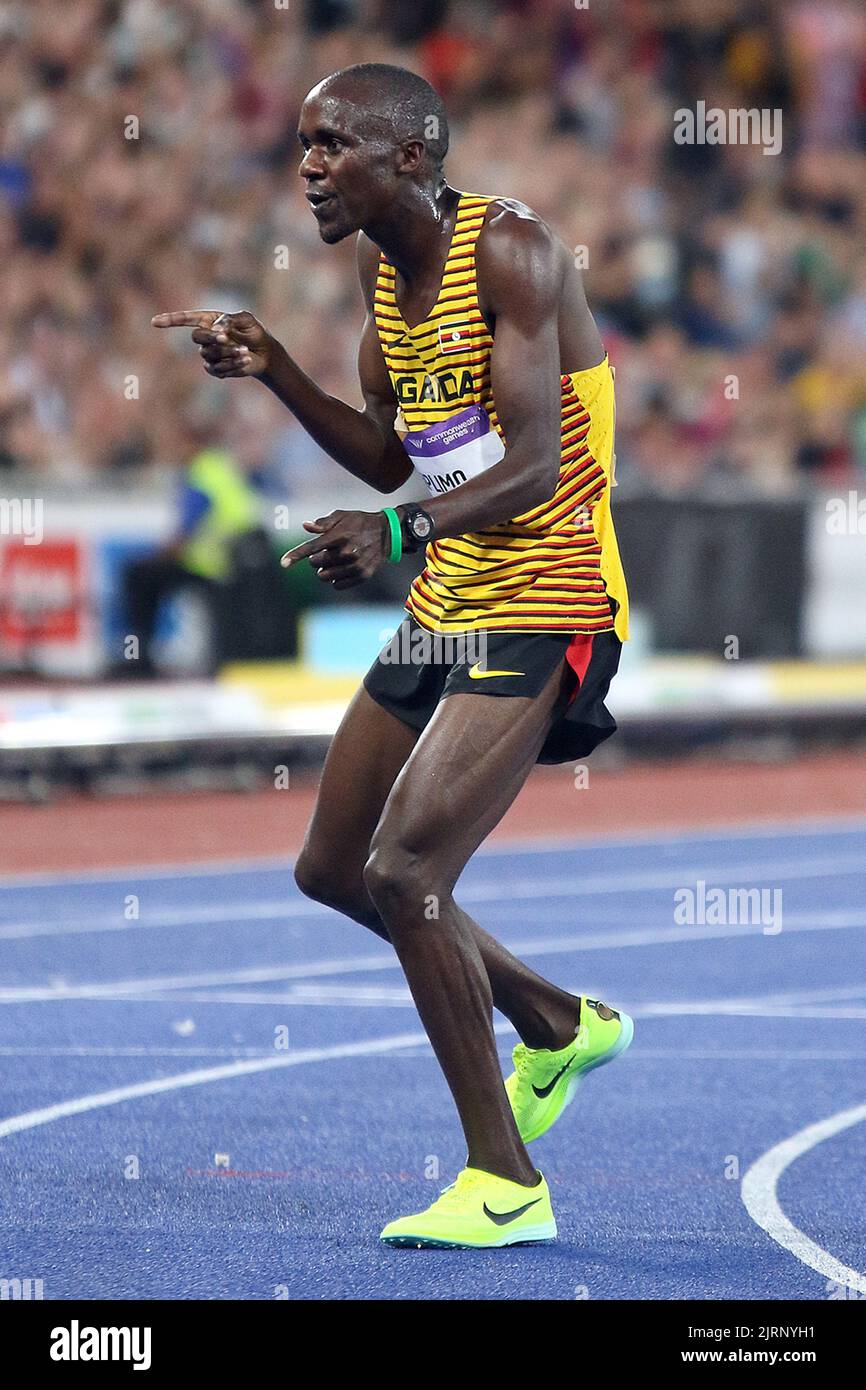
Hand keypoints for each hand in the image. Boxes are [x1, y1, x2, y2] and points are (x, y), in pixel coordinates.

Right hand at [150, 309, 273, 377]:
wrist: (265, 353)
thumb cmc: (254, 332)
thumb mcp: (246, 319)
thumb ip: (230, 319)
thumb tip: (216, 329)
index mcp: (209, 321)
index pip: (185, 320)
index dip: (170, 321)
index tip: (154, 322)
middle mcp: (205, 337)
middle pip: (196, 337)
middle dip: (211, 338)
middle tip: (227, 338)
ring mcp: (209, 354)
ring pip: (209, 354)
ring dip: (228, 352)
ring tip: (245, 351)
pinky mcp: (215, 370)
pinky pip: (218, 368)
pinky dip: (232, 364)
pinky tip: (245, 360)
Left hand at [280, 510, 389, 589]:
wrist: (387, 534)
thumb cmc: (359, 522)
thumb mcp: (342, 516)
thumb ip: (323, 522)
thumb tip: (305, 526)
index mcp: (339, 535)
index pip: (312, 547)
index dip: (296, 555)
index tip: (283, 564)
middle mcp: (347, 552)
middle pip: (315, 563)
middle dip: (316, 558)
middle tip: (327, 551)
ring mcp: (355, 565)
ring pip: (324, 576)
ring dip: (324, 570)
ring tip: (334, 560)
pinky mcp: (362, 575)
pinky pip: (337, 585)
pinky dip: (335, 579)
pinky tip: (342, 569)